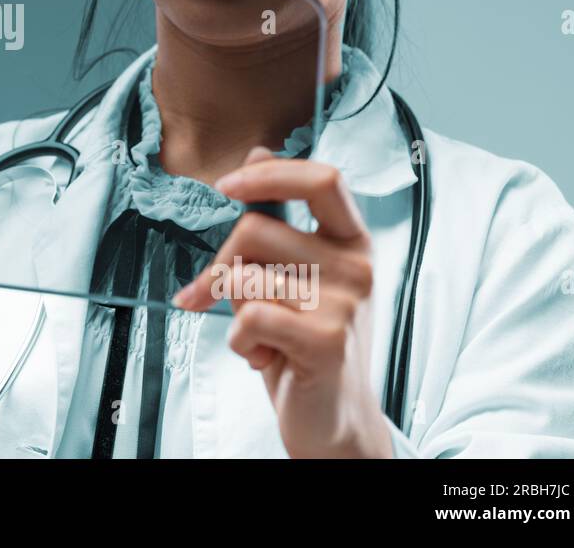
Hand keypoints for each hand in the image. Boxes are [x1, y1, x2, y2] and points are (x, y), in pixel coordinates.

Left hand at [172, 146, 393, 457]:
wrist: (333, 422)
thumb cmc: (304, 343)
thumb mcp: (294, 275)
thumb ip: (280, 219)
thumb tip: (258, 152)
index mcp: (352, 241)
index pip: (322, 178)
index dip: (268, 173)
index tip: (225, 187)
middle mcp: (358, 267)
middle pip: (256, 229)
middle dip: (220, 266)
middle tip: (215, 298)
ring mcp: (347, 303)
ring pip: (245, 277)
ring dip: (230, 312)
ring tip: (258, 337)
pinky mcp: (327, 340)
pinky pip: (249, 316)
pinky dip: (239, 342)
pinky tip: (262, 358)